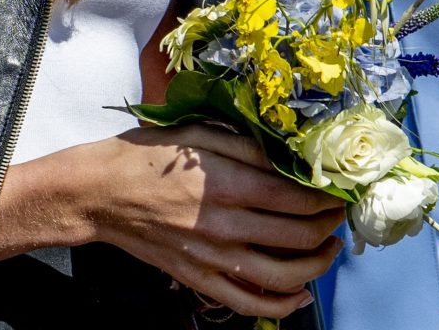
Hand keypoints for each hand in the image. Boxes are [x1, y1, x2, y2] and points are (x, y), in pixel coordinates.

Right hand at [32, 124, 344, 319]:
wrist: (98, 193)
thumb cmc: (147, 155)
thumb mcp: (199, 133)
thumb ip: (248, 145)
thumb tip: (294, 155)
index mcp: (227, 183)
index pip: (298, 197)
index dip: (329, 195)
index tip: (341, 188)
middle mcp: (224, 225)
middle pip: (300, 235)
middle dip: (331, 224)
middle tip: (340, 212)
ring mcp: (212, 258)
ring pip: (284, 274)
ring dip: (318, 264)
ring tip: (330, 248)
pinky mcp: (199, 279)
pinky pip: (249, 303)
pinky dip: (282, 304)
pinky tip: (301, 292)